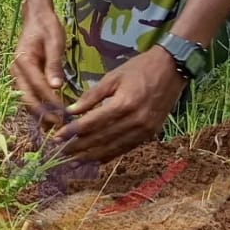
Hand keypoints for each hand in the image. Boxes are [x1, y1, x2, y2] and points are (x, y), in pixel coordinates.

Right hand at [11, 7, 67, 125]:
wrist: (37, 17)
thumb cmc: (48, 28)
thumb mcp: (55, 43)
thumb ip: (54, 65)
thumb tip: (55, 87)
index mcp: (23, 61)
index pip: (38, 87)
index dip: (50, 103)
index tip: (64, 115)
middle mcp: (16, 71)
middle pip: (27, 98)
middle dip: (42, 114)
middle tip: (59, 126)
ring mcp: (17, 75)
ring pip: (27, 99)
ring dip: (40, 113)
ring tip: (55, 126)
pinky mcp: (22, 77)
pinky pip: (29, 95)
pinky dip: (39, 106)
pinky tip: (50, 115)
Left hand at [50, 48, 186, 164]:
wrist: (172, 68)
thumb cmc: (140, 68)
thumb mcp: (113, 76)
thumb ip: (92, 96)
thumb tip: (71, 111)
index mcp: (124, 104)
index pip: (93, 123)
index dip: (73, 132)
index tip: (57, 137)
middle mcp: (135, 121)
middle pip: (102, 138)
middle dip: (79, 147)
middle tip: (61, 153)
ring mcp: (145, 129)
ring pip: (114, 147)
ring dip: (92, 155)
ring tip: (74, 161)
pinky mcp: (151, 133)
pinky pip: (127, 148)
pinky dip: (110, 154)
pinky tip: (96, 159)